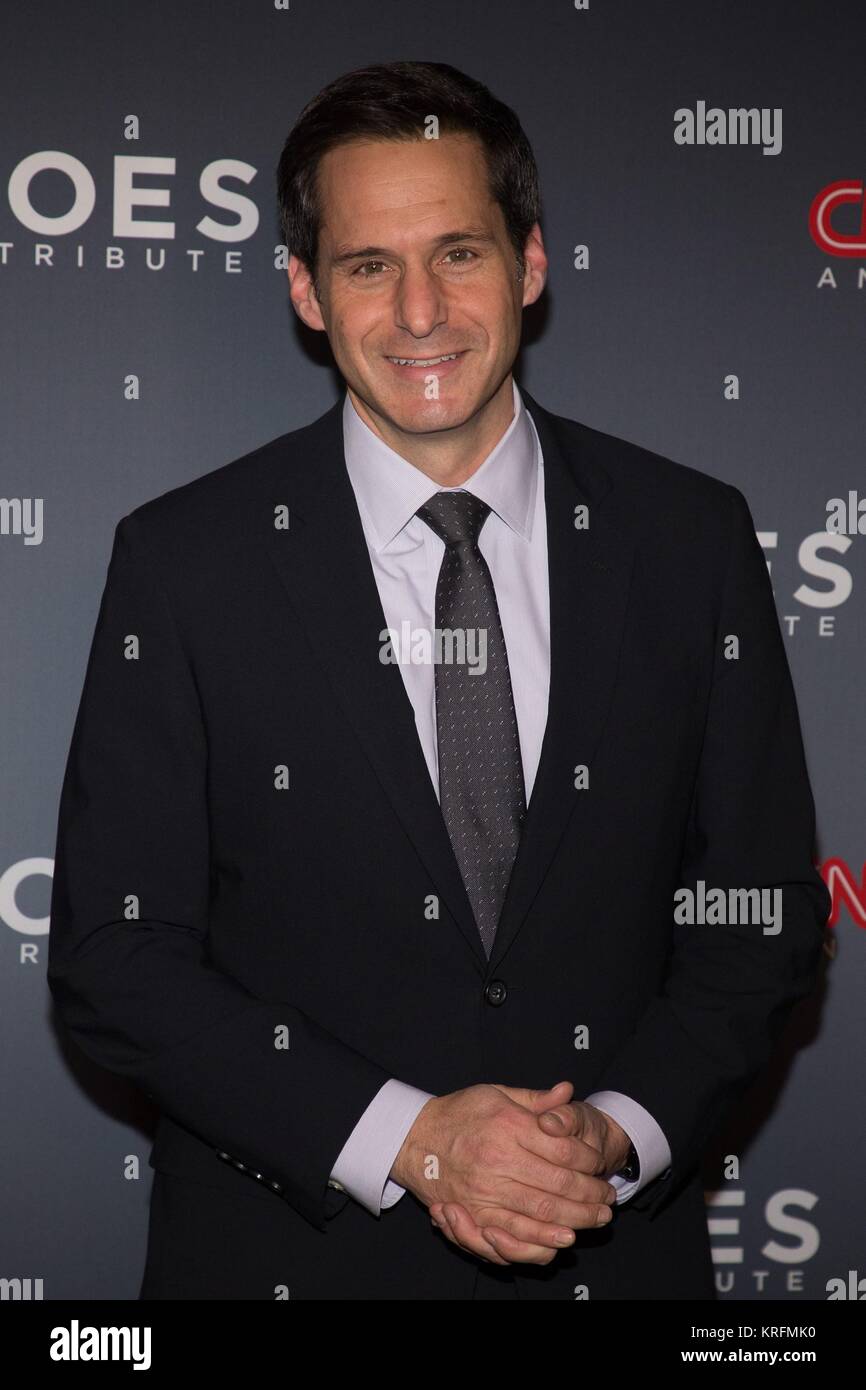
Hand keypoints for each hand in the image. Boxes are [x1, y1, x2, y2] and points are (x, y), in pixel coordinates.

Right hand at [390, 1081, 617, 1266]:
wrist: (415, 1140)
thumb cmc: (460, 1112)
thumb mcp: (496, 1093)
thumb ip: (535, 1099)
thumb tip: (568, 1090)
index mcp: (507, 1125)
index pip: (562, 1149)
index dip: (588, 1160)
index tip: (601, 1165)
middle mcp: (497, 1159)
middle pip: (558, 1185)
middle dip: (590, 1195)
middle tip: (609, 1199)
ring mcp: (485, 1191)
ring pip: (541, 1214)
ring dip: (576, 1220)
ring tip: (597, 1219)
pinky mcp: (474, 1214)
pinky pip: (513, 1235)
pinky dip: (541, 1241)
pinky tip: (562, 1239)